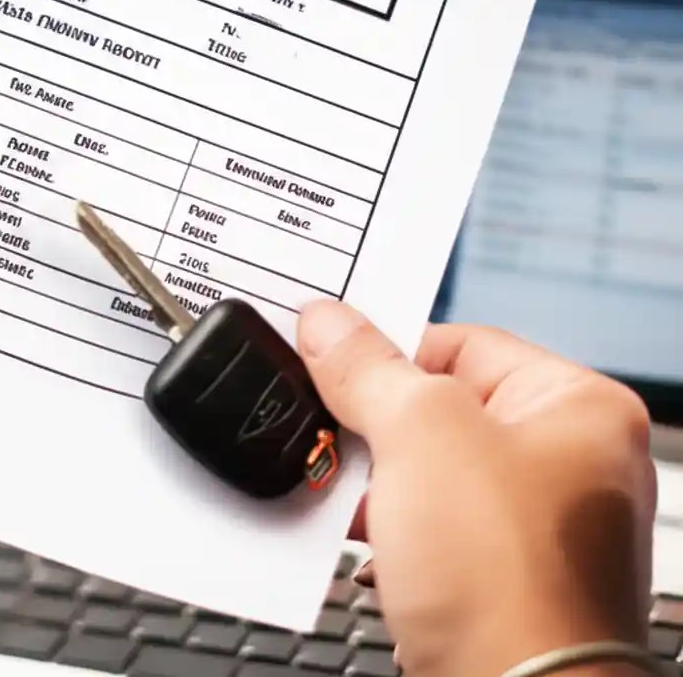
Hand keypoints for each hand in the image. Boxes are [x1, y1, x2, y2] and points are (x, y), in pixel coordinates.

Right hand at [297, 301, 655, 676]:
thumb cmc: (508, 579)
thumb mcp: (419, 436)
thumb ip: (368, 369)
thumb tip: (329, 322)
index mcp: (578, 408)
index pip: (463, 344)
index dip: (388, 350)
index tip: (327, 357)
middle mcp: (570, 464)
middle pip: (442, 411)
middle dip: (375, 428)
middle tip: (330, 432)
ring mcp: (538, 529)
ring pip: (431, 477)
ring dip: (376, 486)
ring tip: (343, 495)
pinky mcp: (501, 582)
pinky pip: (432, 534)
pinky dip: (390, 535)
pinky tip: (364, 545)